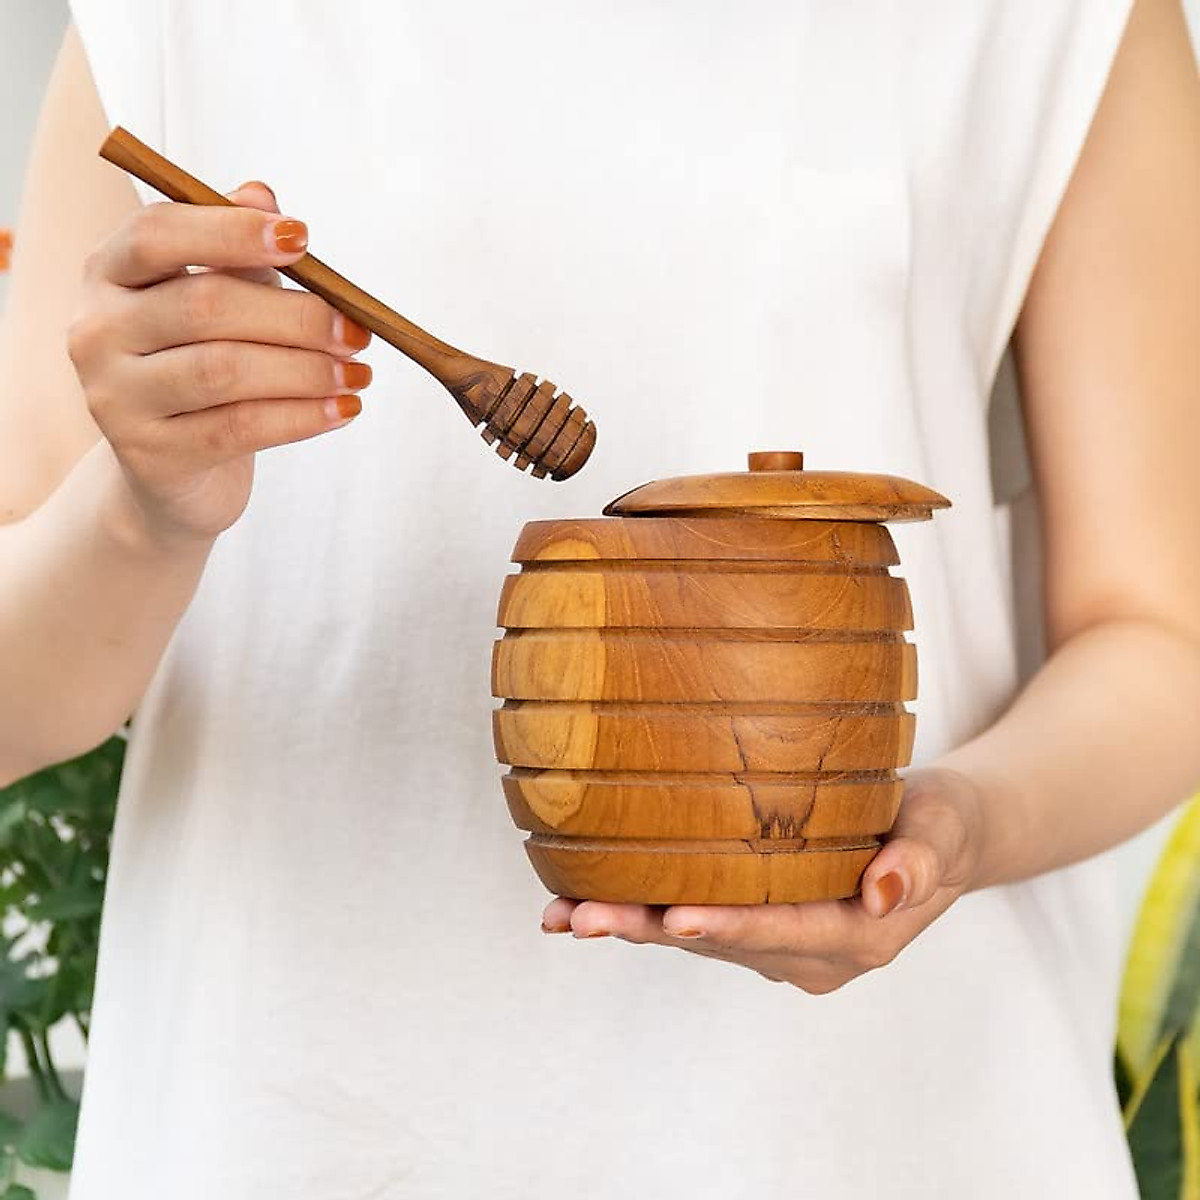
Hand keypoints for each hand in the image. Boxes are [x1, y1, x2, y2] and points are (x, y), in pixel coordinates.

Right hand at [66, 183, 372, 548]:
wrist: (172, 467)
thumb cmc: (202, 364)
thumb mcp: (220, 297)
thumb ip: (236, 246)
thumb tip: (263, 195)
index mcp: (110, 274)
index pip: (157, 233)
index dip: (231, 230)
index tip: (303, 239)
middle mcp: (98, 331)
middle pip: (205, 306)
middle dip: (296, 316)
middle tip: (357, 331)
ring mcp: (115, 398)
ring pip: (224, 371)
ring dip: (307, 371)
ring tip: (359, 375)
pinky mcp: (151, 456)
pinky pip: (239, 428)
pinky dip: (302, 417)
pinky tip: (343, 410)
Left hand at [540, 766, 986, 993]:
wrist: (936, 833)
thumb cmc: (941, 822)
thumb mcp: (941, 831)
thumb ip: (916, 863)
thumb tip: (882, 892)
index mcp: (855, 938)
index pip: (782, 931)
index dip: (728, 925)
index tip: (678, 917)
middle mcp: (807, 953)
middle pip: (720, 941)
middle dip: (651, 927)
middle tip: (584, 917)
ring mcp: (777, 941)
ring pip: (696, 935)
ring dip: (632, 922)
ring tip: (563, 914)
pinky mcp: (754, 919)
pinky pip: (694, 919)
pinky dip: (642, 910)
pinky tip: (580, 902)